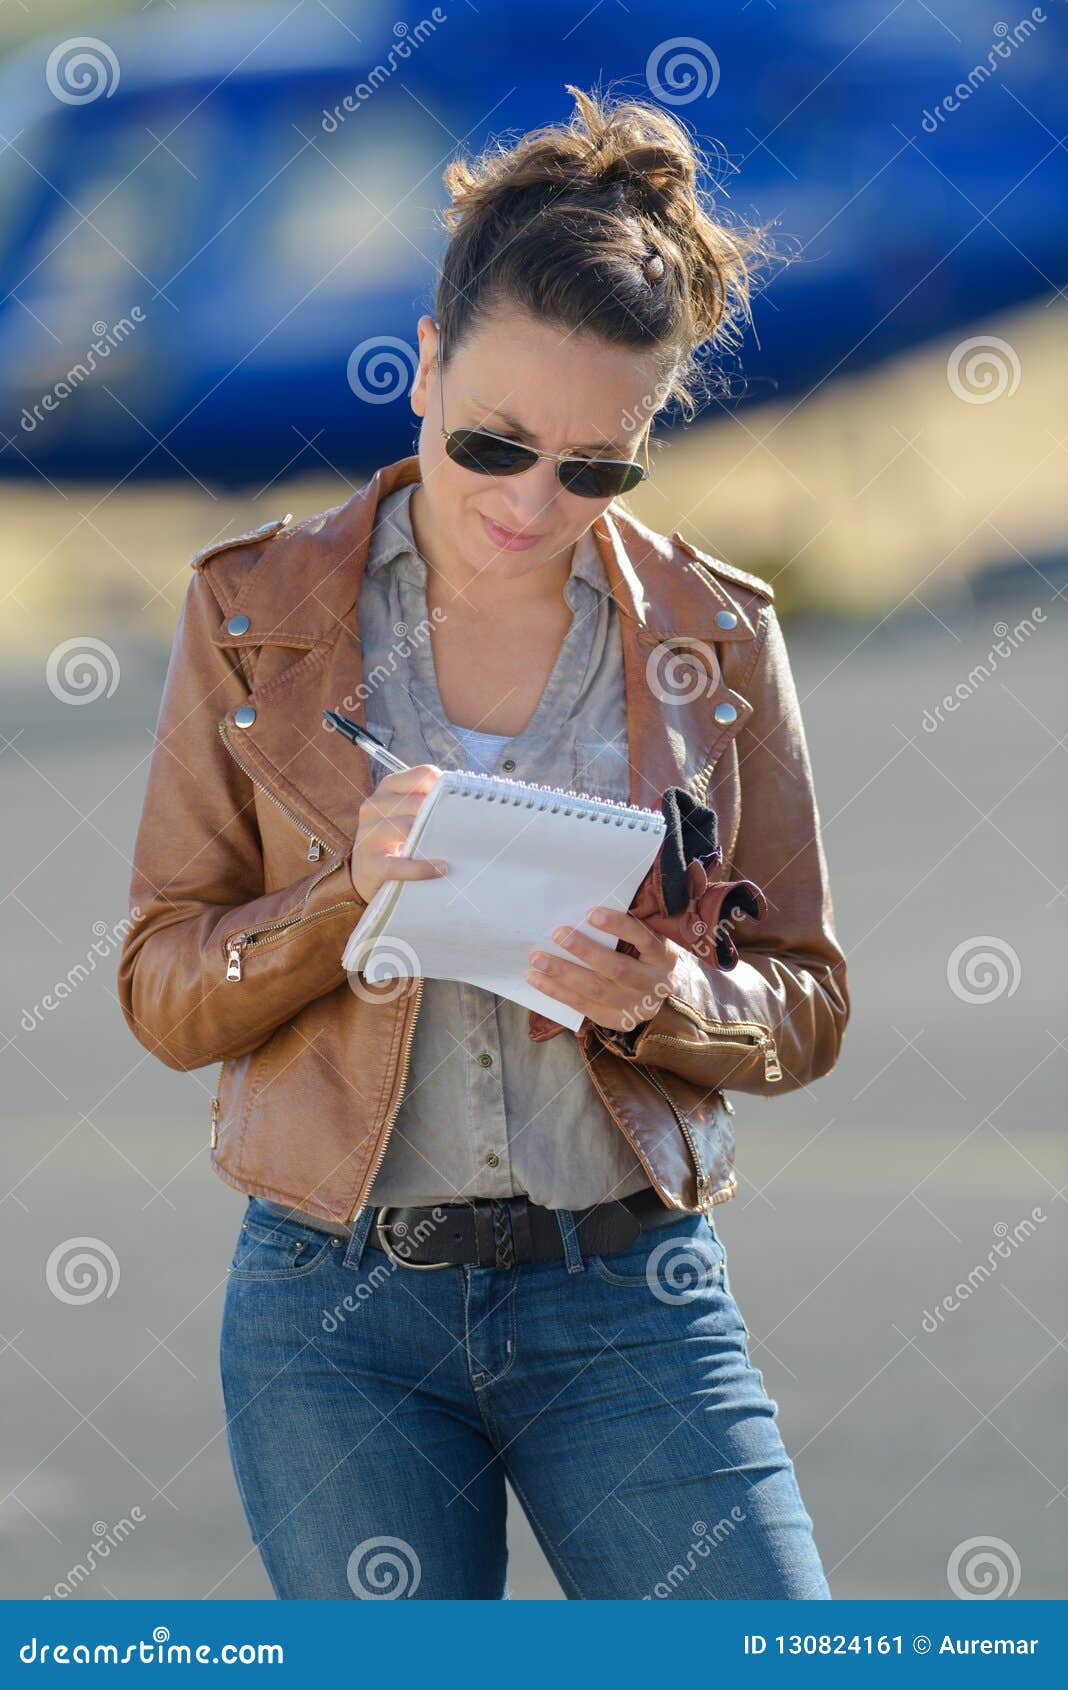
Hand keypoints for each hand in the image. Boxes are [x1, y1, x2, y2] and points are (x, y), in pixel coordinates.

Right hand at [350, 763, 446, 902]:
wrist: (364, 872)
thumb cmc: (395, 838)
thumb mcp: (406, 813)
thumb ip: (427, 803)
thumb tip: (462, 804)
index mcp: (388, 788)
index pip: (423, 775)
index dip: (444, 787)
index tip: (456, 801)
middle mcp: (374, 807)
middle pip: (417, 802)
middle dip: (439, 815)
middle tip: (459, 829)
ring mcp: (368, 835)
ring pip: (406, 828)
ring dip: (430, 840)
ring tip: (449, 850)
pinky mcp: (370, 864)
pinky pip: (400, 865)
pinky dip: (423, 868)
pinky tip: (440, 869)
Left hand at [525, 906, 684, 1033]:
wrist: (655, 996)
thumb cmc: (643, 956)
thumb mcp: (647, 941)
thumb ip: (628, 929)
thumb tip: (584, 910)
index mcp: (664, 957)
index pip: (643, 939)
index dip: (618, 926)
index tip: (590, 913)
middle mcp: (653, 984)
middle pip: (617, 969)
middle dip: (584, 951)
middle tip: (557, 933)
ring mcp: (635, 1006)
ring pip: (595, 989)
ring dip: (562, 973)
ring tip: (537, 958)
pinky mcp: (615, 1020)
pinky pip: (582, 1005)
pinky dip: (556, 991)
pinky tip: (536, 979)